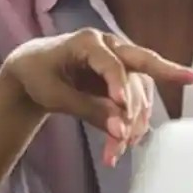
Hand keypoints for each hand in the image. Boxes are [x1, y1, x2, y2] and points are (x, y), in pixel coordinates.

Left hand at [2, 29, 192, 165]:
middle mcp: (111, 47)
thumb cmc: (40, 75)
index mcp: (88, 41)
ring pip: (140, 91)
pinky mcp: (125, 80)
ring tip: (117, 151)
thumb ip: (88, 110)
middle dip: (157, 84)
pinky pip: (136, 103)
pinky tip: (121, 147)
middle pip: (144, 62)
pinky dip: (131, 126)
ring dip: (133, 122)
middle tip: (131, 133)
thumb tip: (120, 130)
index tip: (123, 109)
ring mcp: (122, 62)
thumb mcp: (54, 94)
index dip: (119, 85)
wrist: (35, 70)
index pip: (110, 63)